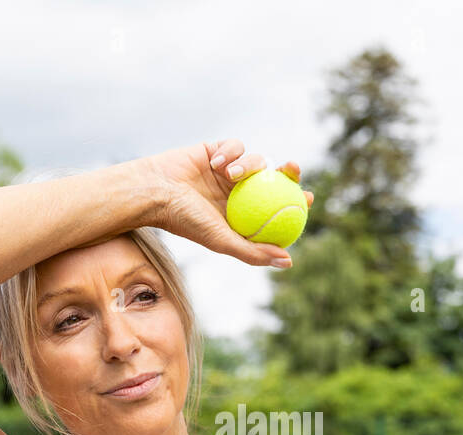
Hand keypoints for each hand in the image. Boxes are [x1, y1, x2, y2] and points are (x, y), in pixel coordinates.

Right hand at [142, 138, 313, 266]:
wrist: (154, 192)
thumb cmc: (185, 220)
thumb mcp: (222, 240)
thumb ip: (254, 252)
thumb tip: (289, 261)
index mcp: (243, 215)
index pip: (277, 208)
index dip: (296, 203)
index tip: (308, 198)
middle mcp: (238, 194)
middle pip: (273, 180)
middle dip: (288, 172)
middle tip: (292, 169)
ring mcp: (227, 172)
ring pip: (255, 161)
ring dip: (247, 164)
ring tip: (228, 174)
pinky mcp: (216, 151)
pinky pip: (235, 146)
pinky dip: (229, 152)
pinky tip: (216, 162)